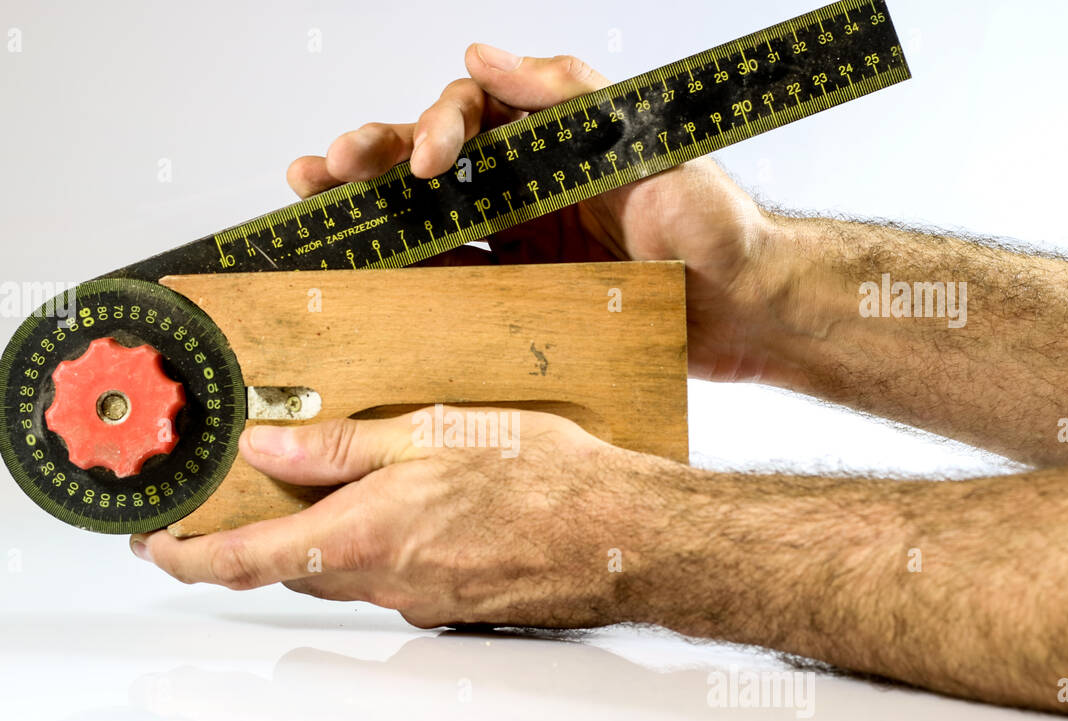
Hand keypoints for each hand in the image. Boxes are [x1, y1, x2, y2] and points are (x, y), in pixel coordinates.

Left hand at [131, 410, 676, 626]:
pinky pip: (383, 577)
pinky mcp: (446, 604)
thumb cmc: (544, 480)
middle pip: (286, 566)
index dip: (185, 559)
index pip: (242, 562)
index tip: (152, 545)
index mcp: (365, 534)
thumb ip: (340, 448)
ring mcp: (415, 599)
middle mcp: (381, 580)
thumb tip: (265, 449)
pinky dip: (366, 546)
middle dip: (249, 539)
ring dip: (312, 538)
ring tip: (322, 488)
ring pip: (336, 570)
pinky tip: (399, 508)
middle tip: (234, 494)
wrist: (622, 537)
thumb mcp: (435, 434)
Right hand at [286, 43, 789, 383]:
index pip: (480, 110)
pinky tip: (364, 265)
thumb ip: (576, 102)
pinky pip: (456, 277)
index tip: (426, 159)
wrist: (751, 315)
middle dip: (379, 157)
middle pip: (440, 160)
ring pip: (435, 215)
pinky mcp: (527, 288)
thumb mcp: (657, 149)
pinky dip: (407, 270)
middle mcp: (538, 181)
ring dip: (374, 207)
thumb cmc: (722, 231)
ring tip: (316, 197)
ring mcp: (528, 236)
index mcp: (563, 138)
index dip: (440, 125)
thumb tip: (489, 57)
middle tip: (332, 166)